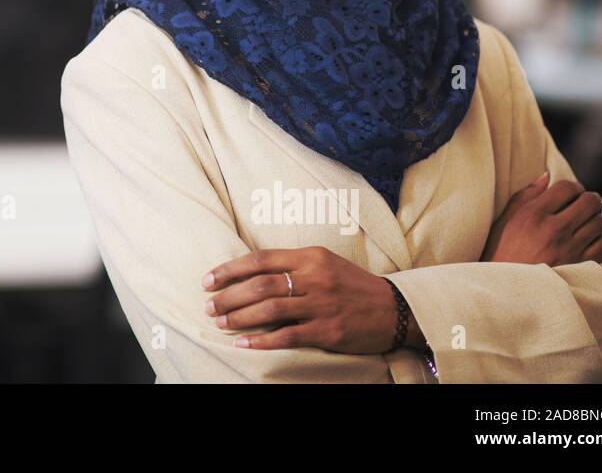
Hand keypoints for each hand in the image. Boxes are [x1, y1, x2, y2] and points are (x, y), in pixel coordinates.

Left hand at [201, 247, 412, 353]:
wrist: (394, 309)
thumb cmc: (352, 284)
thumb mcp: (324, 262)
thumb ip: (292, 264)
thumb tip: (251, 272)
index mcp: (309, 256)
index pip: (260, 259)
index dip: (230, 270)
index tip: (208, 279)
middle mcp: (313, 277)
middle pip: (260, 285)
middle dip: (228, 296)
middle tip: (208, 305)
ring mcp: (320, 305)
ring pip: (269, 309)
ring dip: (239, 317)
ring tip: (219, 322)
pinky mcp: (327, 331)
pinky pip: (287, 336)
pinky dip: (262, 340)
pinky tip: (243, 344)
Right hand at [481, 171, 601, 265]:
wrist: (504, 292)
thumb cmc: (500, 255)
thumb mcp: (503, 222)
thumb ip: (524, 197)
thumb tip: (546, 177)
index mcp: (532, 215)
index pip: (566, 187)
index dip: (572, 187)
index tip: (571, 193)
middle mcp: (553, 229)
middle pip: (589, 201)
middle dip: (589, 199)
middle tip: (584, 205)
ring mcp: (568, 249)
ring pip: (599, 223)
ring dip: (594, 220)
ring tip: (585, 224)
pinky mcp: (579, 266)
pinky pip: (601, 246)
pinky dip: (597, 241)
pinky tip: (586, 242)